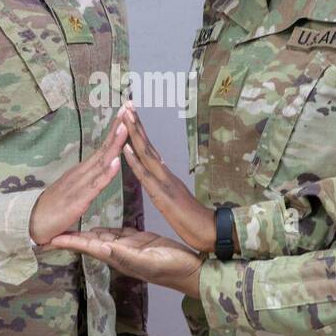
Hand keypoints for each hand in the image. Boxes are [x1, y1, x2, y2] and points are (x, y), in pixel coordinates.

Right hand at [29, 114, 128, 245]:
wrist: (32, 224)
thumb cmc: (54, 209)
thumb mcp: (74, 191)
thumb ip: (88, 182)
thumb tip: (101, 172)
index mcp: (82, 172)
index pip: (102, 149)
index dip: (114, 132)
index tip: (125, 115)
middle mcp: (81, 173)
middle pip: (103, 149)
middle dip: (116, 129)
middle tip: (127, 109)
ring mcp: (79, 185)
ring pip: (101, 163)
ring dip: (114, 145)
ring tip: (124, 128)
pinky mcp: (78, 200)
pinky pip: (95, 185)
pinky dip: (107, 173)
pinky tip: (116, 162)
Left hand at [50, 228, 201, 296]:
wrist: (190, 270)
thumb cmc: (172, 267)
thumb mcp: (147, 261)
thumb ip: (125, 255)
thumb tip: (102, 248)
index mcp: (118, 257)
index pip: (88, 247)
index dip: (69, 242)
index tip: (50, 239)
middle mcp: (118, 252)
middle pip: (88, 241)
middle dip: (70, 236)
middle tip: (51, 228)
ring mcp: (127, 246)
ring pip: (100, 236)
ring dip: (83, 231)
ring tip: (67, 224)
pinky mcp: (137, 239)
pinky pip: (115, 232)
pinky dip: (104, 227)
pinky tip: (96, 224)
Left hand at [120, 102, 216, 252]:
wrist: (210, 232)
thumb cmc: (192, 220)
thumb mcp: (173, 200)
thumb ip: (164, 186)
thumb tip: (155, 175)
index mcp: (165, 175)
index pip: (149, 149)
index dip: (139, 131)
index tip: (130, 114)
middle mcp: (165, 173)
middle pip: (147, 145)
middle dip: (135, 124)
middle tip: (126, 103)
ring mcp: (164, 182)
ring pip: (146, 154)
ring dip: (134, 134)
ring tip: (125, 116)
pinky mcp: (163, 195)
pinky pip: (146, 176)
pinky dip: (135, 162)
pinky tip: (126, 149)